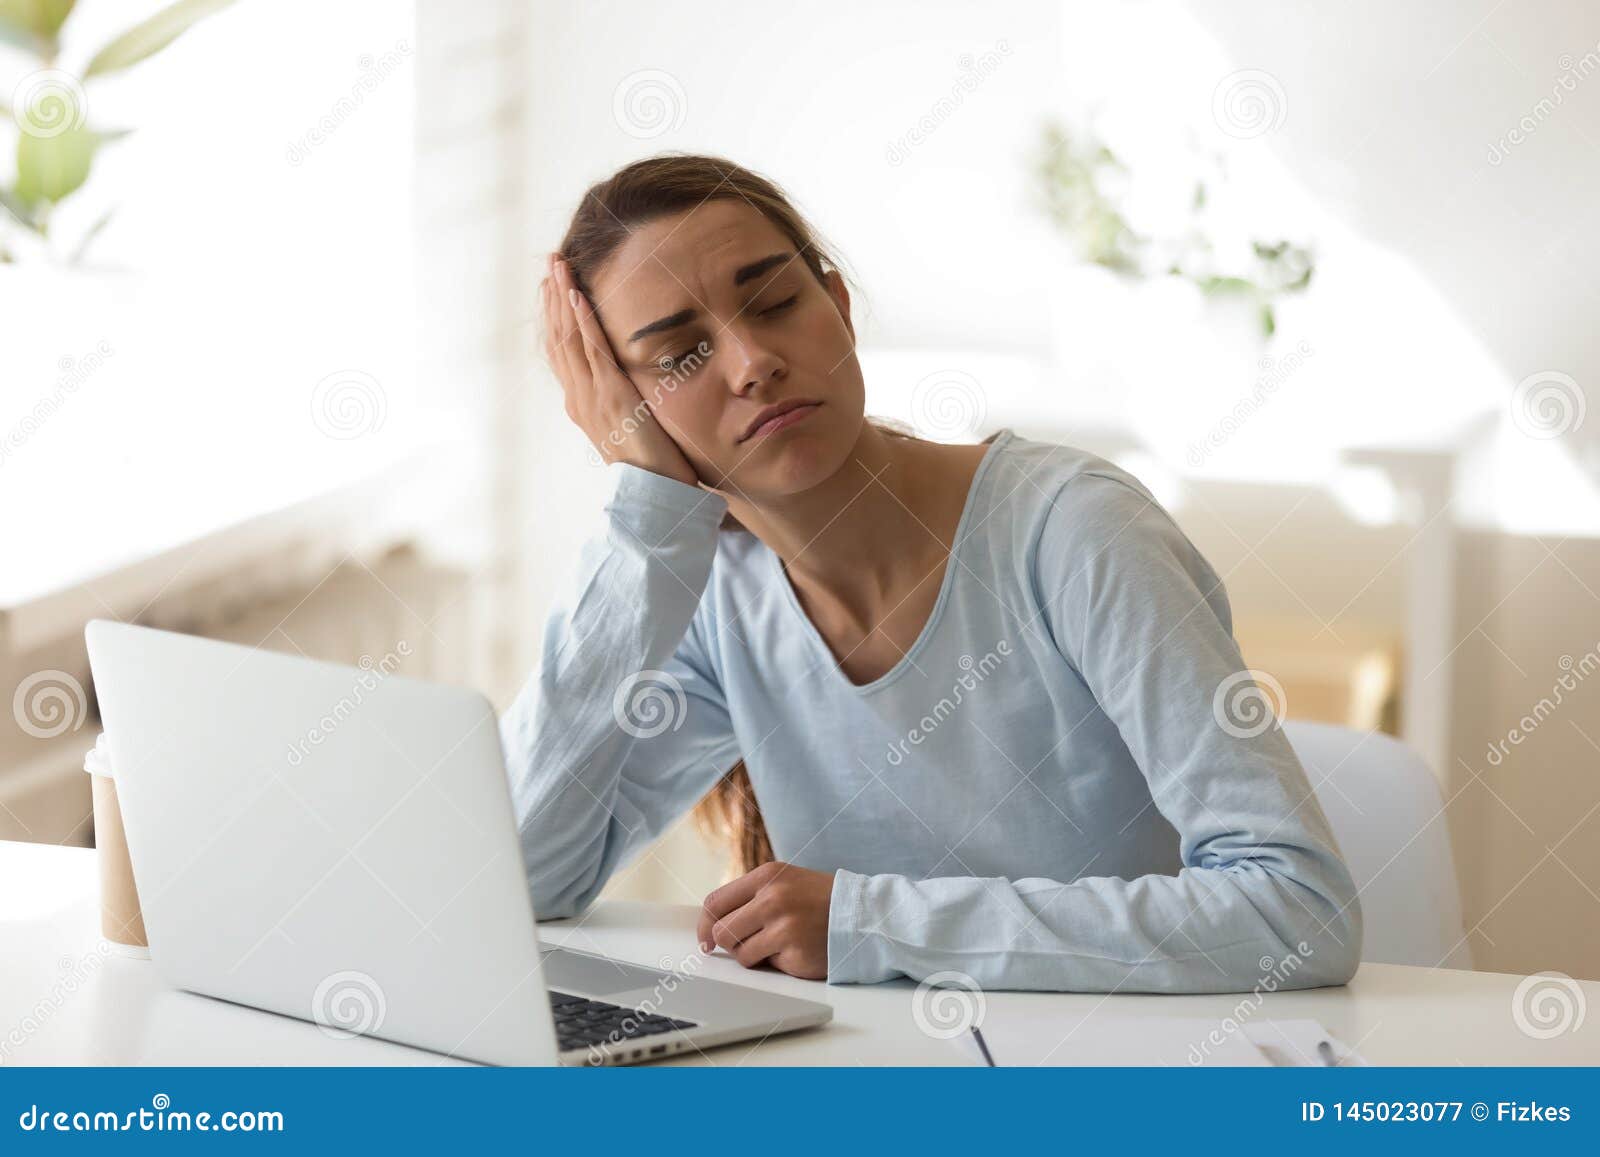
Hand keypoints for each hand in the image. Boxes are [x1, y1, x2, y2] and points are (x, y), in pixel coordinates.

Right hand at [542, 253, 698, 486]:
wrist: (654, 497)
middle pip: (558, 338)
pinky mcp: (610, 397)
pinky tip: (577, 295)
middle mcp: (579, 399)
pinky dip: (583, 321)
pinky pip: (592, 351)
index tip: (554, 286)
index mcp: (583, 404)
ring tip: (559, 265)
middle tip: (551, 262)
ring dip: (562, 298)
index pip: (563, 351)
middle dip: (554, 297)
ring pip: (569, 338)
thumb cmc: (653, 468)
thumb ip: (627, 405)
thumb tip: (632, 386)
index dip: (557, 317)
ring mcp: (590, 398)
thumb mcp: (634, 430)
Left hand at [696, 861, 834, 979]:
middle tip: (749, 944)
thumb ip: (751, 896)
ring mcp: (782, 924)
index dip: (705, 925)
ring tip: (776, 944)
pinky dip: (772, 963)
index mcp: (766, 876)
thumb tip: (711, 924)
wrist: (861, 914)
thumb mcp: (784, 882)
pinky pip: (762, 965)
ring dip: (752, 954)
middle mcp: (772, 897)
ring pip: (738, 951)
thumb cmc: (819, 901)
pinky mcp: (793, 950)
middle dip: (730, 943)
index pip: (715, 902)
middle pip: (721, 930)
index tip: (706, 940)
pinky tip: (792, 950)